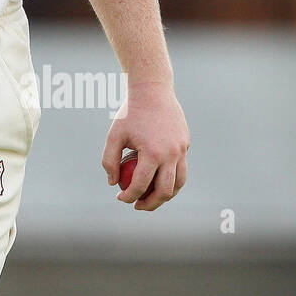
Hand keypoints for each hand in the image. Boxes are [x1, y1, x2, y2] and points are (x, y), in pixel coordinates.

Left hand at [102, 81, 188, 210]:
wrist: (152, 90)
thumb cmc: (129, 113)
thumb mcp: (114, 135)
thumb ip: (109, 160)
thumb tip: (113, 183)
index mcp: (152, 153)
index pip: (141, 184)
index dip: (130, 196)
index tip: (121, 198)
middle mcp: (171, 154)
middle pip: (165, 191)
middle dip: (150, 203)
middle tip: (137, 205)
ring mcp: (181, 150)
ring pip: (178, 183)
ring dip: (165, 195)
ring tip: (150, 198)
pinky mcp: (186, 144)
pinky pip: (181, 168)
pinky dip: (171, 178)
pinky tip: (158, 179)